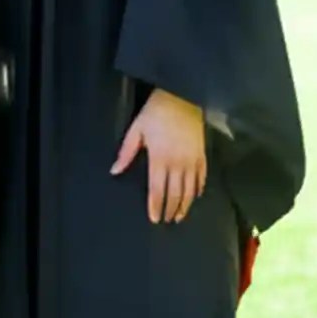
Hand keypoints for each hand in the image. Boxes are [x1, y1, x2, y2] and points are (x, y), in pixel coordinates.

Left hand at [111, 88, 206, 223]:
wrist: (181, 97)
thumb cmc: (155, 113)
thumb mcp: (136, 130)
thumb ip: (126, 152)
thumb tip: (114, 170)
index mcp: (159, 158)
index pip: (157, 189)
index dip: (155, 205)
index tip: (154, 218)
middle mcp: (178, 163)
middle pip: (175, 193)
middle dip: (170, 209)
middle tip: (166, 220)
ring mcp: (192, 160)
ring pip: (190, 189)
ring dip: (185, 204)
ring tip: (179, 216)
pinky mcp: (202, 155)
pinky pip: (202, 177)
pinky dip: (198, 189)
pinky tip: (195, 196)